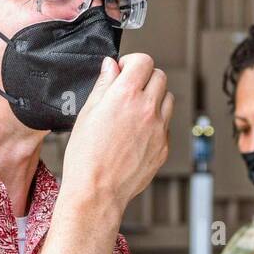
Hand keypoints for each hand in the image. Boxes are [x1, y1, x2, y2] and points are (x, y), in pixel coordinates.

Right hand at [62, 54, 173, 213]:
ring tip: (135, 110)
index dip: (132, 62)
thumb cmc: (86, 157)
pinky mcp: (164, 146)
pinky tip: (138, 132)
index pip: (143, 61)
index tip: (125, 70)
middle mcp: (147, 109)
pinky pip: (167, 124)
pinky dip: (156, 121)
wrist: (97, 191)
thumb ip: (104, 85)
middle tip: (131, 88)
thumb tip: (111, 66)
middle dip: (145, 77)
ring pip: (168, 98)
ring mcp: (159, 129)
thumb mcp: (87, 113)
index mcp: (125, 96)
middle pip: (160, 76)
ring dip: (155, 97)